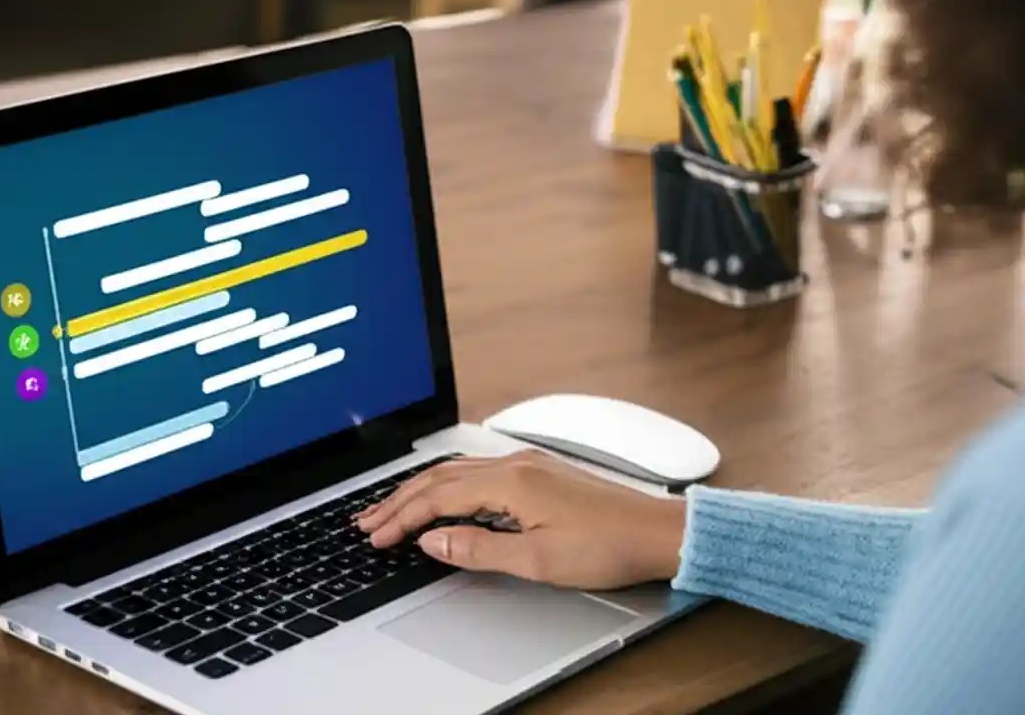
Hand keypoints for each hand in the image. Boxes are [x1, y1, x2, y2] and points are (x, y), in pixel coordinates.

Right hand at [355, 451, 685, 589]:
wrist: (657, 532)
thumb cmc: (608, 546)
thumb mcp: (537, 560)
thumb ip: (479, 549)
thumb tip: (434, 542)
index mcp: (512, 481)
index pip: (439, 497)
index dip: (402, 518)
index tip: (376, 536)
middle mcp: (516, 465)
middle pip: (441, 477)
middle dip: (400, 500)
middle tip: (368, 522)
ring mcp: (529, 465)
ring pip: (458, 472)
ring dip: (422, 490)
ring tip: (393, 510)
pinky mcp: (540, 473)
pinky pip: (478, 473)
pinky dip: (449, 486)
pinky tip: (443, 499)